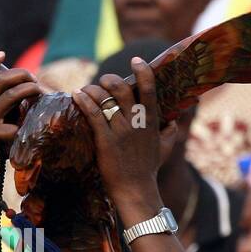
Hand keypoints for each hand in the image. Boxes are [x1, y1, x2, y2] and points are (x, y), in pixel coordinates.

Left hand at [72, 57, 162, 223]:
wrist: (136, 191)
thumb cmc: (148, 170)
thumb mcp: (164, 149)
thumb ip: (170, 133)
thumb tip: (174, 122)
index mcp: (151, 122)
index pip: (149, 89)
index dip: (143, 71)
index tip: (136, 60)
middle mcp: (136, 123)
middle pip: (122, 89)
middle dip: (110, 79)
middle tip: (103, 81)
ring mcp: (121, 131)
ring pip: (105, 99)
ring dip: (93, 89)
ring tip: (86, 89)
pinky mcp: (105, 141)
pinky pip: (93, 114)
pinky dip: (83, 101)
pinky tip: (76, 96)